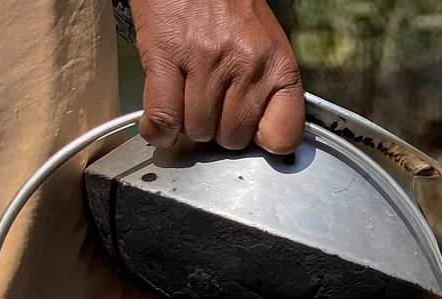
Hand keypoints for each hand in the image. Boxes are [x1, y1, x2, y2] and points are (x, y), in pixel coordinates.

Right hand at [129, 0, 304, 152]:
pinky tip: (160, 125)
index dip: (263, 142)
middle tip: (210, 108)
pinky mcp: (166, 55)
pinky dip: (158, 130)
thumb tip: (259, 137)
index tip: (251, 133)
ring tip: (186, 100)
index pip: (283, 137)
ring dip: (187, 125)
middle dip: (218, 131)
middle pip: (233, 139)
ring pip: (197, 131)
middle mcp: (247, 66)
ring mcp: (206, 62)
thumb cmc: (228, 6)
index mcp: (279, 66)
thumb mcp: (266, 46)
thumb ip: (268, 89)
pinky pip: (163, 117)